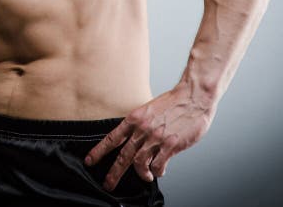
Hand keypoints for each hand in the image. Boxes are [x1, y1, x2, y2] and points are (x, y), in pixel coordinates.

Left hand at [84, 83, 216, 191]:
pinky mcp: (170, 145)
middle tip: (108, 184)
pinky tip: (159, 171)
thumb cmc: (172, 104)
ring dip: (141, 174)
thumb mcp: (148, 110)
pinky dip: (157, 172)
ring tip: (145, 177)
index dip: (99, 151)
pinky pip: (158, 166)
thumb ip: (139, 126)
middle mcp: (142, 129)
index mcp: (134, 119)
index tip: (89, 161)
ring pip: (139, 163)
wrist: (193, 97)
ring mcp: (156, 138)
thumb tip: (133, 142)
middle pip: (123, 156)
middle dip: (114, 173)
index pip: (112, 138)